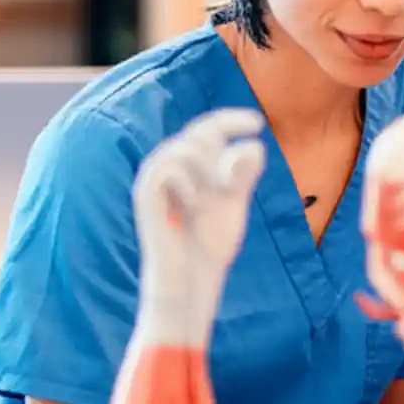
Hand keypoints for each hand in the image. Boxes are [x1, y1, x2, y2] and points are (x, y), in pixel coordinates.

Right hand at [131, 108, 265, 345]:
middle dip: (222, 154)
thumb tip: (253, 145)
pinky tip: (194, 203)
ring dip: (206, 169)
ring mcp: (154, 180)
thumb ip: (243, 175)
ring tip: (207, 200)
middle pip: (199, 133)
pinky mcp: (145, 197)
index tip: (258, 123)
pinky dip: (187, 182)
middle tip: (229, 186)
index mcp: (189, 166)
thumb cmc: (209, 244)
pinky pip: (165, 167)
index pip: (208, 130)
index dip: (231, 120)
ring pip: (184, 147)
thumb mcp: (233, 203)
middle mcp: (169, 167)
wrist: (192, 282)